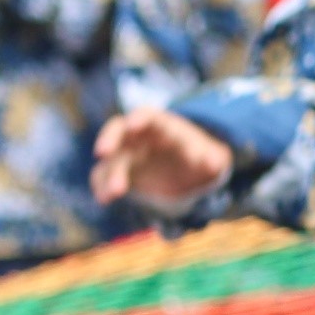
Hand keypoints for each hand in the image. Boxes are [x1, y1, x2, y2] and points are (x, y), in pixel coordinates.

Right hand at [91, 110, 232, 206]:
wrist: (187, 175)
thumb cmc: (197, 159)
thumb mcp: (210, 158)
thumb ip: (210, 159)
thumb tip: (211, 162)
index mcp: (160, 126)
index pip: (146, 116)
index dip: (138, 119)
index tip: (132, 125)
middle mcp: (137, 136)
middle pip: (118, 130)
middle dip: (109, 138)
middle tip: (103, 152)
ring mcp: (126, 154)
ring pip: (111, 159)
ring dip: (109, 173)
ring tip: (115, 193)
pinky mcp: (118, 173)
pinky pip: (104, 177)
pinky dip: (102, 187)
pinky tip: (105, 199)